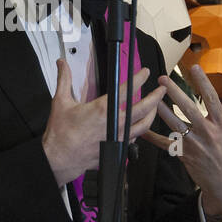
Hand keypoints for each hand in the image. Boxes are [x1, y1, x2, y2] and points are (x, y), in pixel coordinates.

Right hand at [40, 54, 165, 186]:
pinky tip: (139, 126)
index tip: (144, 72)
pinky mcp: (116, 148)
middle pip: (143, 109)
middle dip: (156, 97)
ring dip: (152, 114)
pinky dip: (139, 130)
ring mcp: (117, 138)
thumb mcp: (60, 101)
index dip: (139, 78)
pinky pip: (134, 138)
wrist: (59, 158)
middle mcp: (114, 124)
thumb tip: (62, 63)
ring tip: (156, 107)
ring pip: (143, 126)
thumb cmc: (61, 133)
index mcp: (102, 110)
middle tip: (162, 89)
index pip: (127, 90)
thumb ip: (64, 79)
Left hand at [141, 65, 221, 216]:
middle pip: (189, 109)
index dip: (203, 82)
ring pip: (175, 124)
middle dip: (175, 93)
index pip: (211, 98)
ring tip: (152, 99)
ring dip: (162, 111)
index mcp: (221, 124)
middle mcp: (208, 132)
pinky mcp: (184, 155)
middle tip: (162, 80)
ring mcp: (195, 144)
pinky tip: (142, 130)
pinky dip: (152, 137)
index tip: (194, 67)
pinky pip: (165, 144)